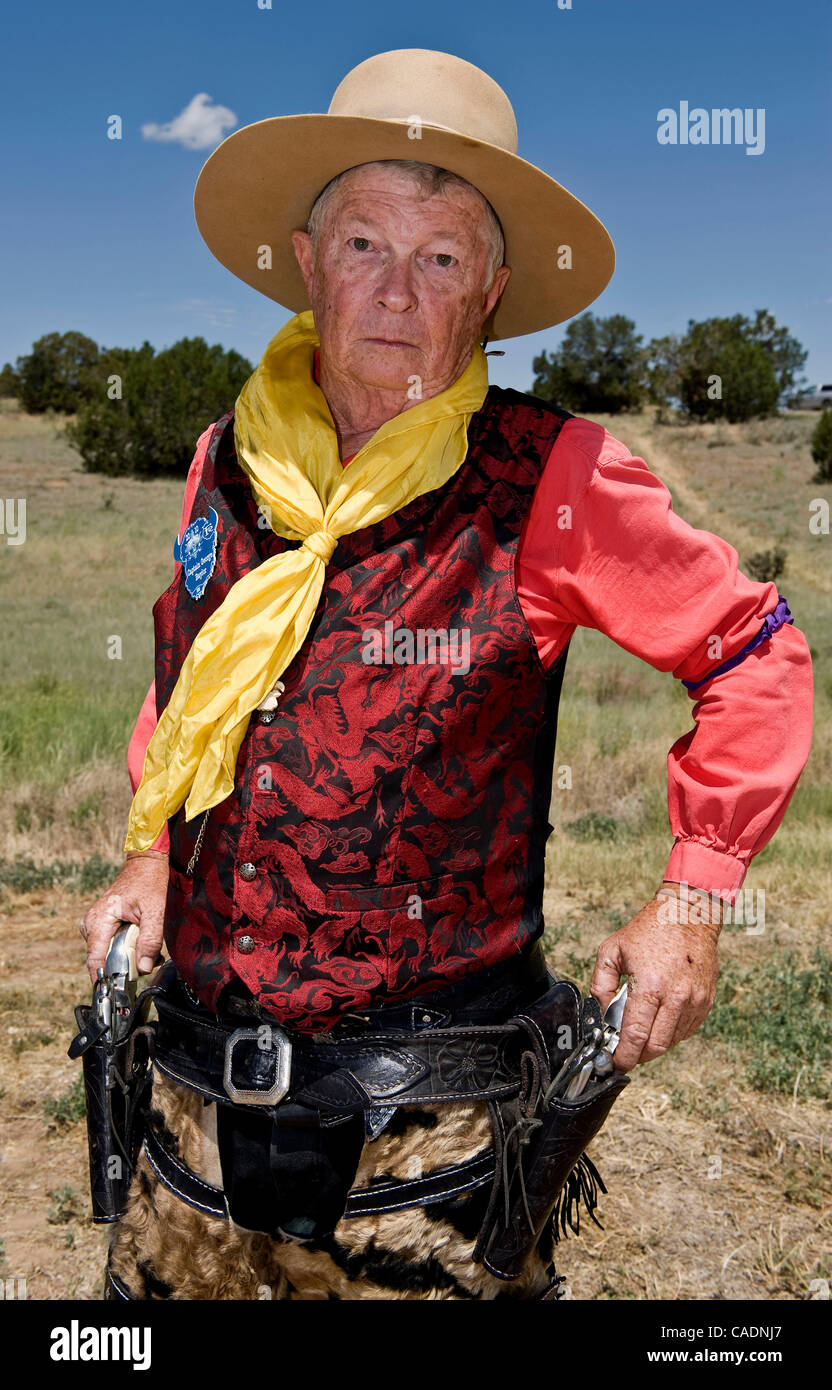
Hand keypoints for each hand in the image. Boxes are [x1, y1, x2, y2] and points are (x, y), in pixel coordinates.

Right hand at [79, 853, 168, 983]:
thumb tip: (142, 969)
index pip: (95, 958)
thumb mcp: (156, 911)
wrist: (147, 863)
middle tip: (149, 960)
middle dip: (125, 965)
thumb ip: (150, 941)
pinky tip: (141, 941)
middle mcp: (92, 922)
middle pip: (103, 958)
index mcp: (100, 919)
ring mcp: (95, 923)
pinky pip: (110, 944)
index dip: (103, 978)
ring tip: (149, 949)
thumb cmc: (151, 883)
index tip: (113, 993)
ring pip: (108, 953)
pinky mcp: (102, 924)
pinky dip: (126, 947)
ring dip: (127, 956)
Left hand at [590, 882, 721, 1070]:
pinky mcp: (706, 1001)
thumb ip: (600, 985)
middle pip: (656, 1047)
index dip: (623, 1056)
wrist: (689, 914)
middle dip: (637, 1057)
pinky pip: (686, 1030)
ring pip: (672, 1042)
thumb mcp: (612, 950)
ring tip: (640, 1032)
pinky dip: (670, 1033)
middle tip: (624, 1054)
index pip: (636, 1036)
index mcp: (650, 986)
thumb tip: (598, 1013)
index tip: (614, 1063)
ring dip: (653, 1045)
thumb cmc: (649, 930)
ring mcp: (695, 1001)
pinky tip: (658, 1021)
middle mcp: (676, 997)